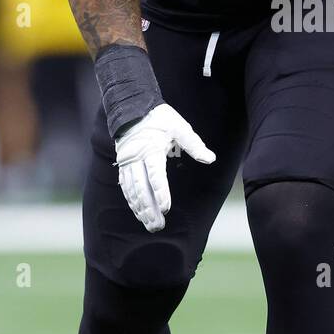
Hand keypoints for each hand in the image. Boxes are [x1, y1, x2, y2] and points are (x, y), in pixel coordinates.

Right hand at [115, 102, 214, 231]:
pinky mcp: (123, 165)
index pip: (155, 175)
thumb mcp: (180, 127)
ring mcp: (127, 163)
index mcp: (150, 149)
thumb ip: (194, 144)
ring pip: (132, 190)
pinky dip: (132, 200)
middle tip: (157, 226)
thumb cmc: (159, 117)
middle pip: (141, 188)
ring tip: (150, 224)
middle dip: (150, 209)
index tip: (166, 208)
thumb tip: (210, 158)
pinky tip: (138, 212)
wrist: (132, 107)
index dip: (160, 192)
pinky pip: (126, 186)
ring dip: (140, 208)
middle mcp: (136, 159)